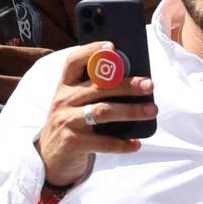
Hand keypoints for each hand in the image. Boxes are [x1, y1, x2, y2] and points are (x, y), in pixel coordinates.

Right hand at [36, 42, 157, 186]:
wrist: (51, 157)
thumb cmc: (72, 123)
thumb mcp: (76, 102)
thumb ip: (96, 89)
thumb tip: (135, 80)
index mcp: (66, 85)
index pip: (74, 61)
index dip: (92, 50)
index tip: (113, 46)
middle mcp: (64, 100)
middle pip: (98, 87)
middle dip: (127, 84)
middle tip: (149, 85)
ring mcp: (66, 121)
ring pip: (102, 112)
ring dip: (130, 110)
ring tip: (151, 110)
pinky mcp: (72, 143)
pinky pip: (102, 143)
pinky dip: (122, 143)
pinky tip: (136, 143)